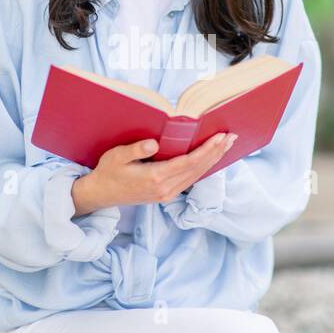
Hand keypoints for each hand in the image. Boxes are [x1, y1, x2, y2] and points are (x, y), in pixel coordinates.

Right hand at [71, 132, 237, 216]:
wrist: (101, 195)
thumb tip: (155, 144)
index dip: (207, 149)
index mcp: (155, 177)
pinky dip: (203, 168)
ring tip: (226, 146)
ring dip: (213, 160)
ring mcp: (167, 194)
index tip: (220, 137)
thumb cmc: (108, 172)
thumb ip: (136, 149)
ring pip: (196, 176)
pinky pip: (190, 180)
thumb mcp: (116, 156)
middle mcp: (165, 188)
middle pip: (198, 169)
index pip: (189, 162)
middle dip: (217, 153)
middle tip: (232, 138)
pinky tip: (210, 159)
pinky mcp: (166, 195)